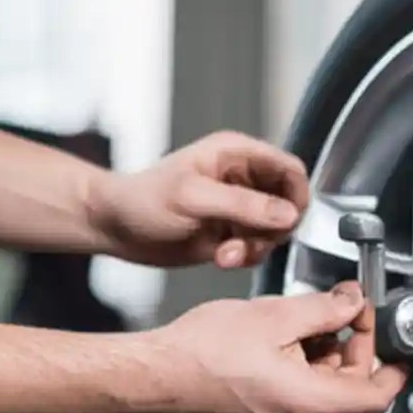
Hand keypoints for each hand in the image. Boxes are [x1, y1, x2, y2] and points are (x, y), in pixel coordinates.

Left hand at [89, 131, 309, 268]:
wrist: (116, 228)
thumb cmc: (142, 200)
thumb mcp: (194, 198)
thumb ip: (243, 204)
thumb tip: (287, 214)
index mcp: (237, 154)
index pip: (290, 169)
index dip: (296, 196)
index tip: (285, 222)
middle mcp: (243, 178)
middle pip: (289, 203)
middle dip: (273, 229)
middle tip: (250, 241)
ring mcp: (239, 207)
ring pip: (275, 230)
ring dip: (257, 247)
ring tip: (226, 253)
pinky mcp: (231, 232)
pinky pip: (258, 247)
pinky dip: (246, 257)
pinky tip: (221, 257)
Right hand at [140, 282, 406, 412]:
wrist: (151, 378)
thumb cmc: (199, 354)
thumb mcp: (274, 317)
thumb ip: (324, 310)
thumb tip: (351, 303)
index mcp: (308, 401)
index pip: (375, 397)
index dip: (394, 370)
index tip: (397, 347)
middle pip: (348, 388)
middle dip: (350, 346)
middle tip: (341, 311)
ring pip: (320, 389)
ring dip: (321, 353)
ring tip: (299, 319)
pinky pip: (294, 394)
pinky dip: (298, 366)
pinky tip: (277, 338)